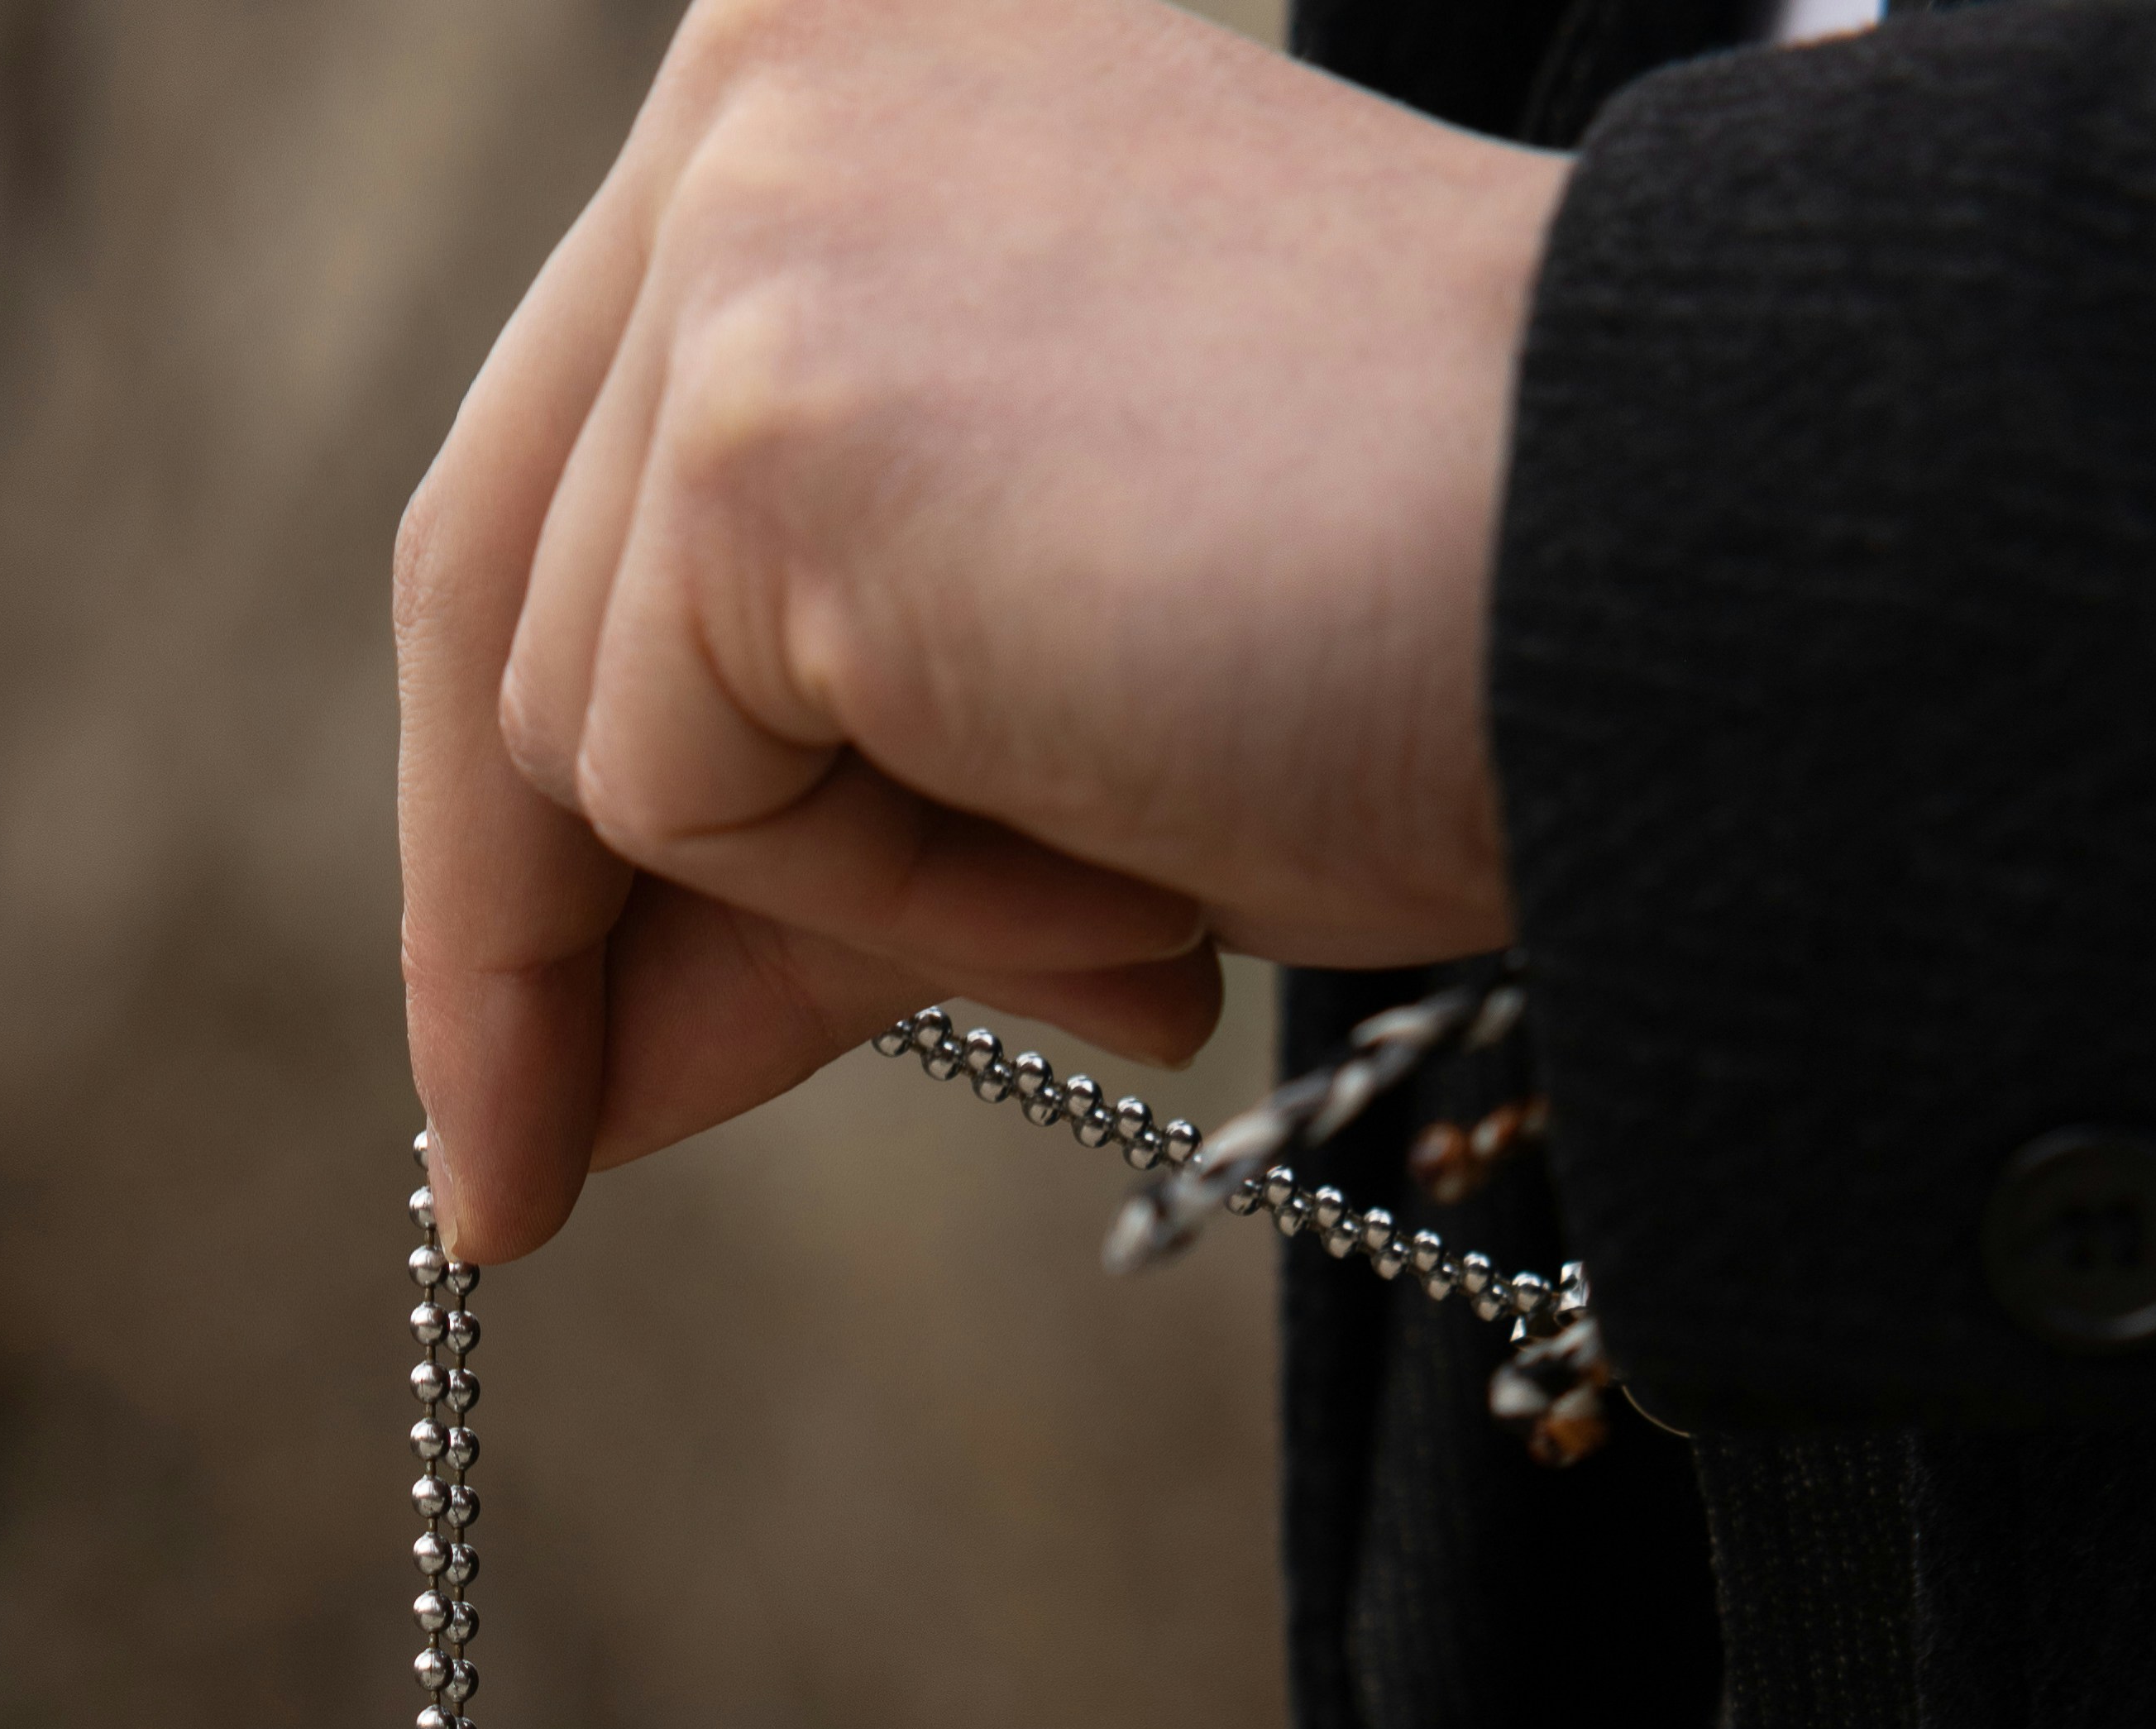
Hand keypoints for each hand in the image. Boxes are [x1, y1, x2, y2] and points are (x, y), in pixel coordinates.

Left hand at [397, 0, 1566, 1258]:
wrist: (1664, 585)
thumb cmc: (1412, 634)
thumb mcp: (1027, 726)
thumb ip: (786, 839)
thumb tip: (563, 1074)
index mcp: (838, 90)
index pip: (560, 494)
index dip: (513, 809)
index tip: (510, 1073)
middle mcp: (760, 79)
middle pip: (492, 599)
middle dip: (515, 938)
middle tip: (521, 1190)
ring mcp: (747, 221)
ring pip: (597, 733)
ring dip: (852, 916)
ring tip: (1141, 915)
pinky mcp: (758, 409)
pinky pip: (691, 797)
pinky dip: (893, 913)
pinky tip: (1131, 877)